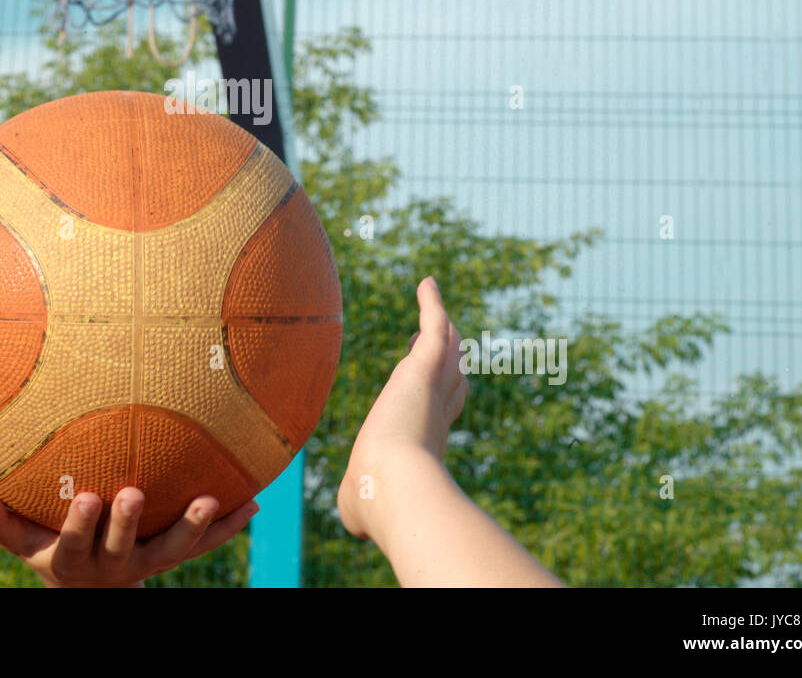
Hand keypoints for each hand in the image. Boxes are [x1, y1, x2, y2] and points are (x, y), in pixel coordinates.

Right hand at [0, 487, 257, 586]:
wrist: (90, 587)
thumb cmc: (51, 546)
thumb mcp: (23, 541)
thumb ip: (0, 523)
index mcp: (75, 559)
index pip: (75, 543)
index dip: (80, 523)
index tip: (86, 494)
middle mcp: (114, 565)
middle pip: (124, 549)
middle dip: (127, 522)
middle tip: (133, 492)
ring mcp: (147, 563)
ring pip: (173, 551)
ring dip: (192, 527)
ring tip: (210, 501)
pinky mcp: (173, 556)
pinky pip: (204, 544)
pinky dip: (228, 526)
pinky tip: (252, 502)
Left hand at [337, 276, 467, 540]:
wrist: (389, 484)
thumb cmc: (374, 502)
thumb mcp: (362, 506)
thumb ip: (358, 506)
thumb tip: (353, 517)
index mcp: (424, 441)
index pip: (438, 411)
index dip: (440, 396)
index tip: (436, 385)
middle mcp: (435, 411)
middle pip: (448, 375)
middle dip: (448, 358)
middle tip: (445, 339)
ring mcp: (433, 386)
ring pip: (444, 349)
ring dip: (441, 329)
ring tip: (435, 307)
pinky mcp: (425, 365)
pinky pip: (433, 325)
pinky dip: (431, 304)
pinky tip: (426, 283)